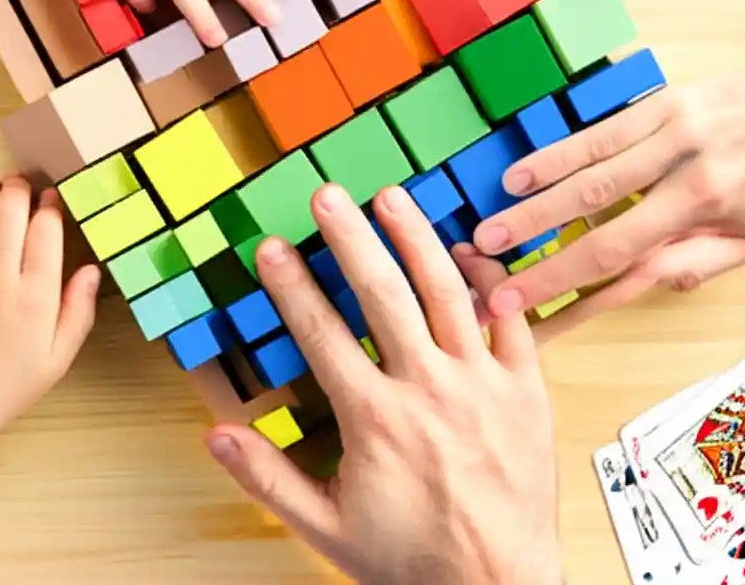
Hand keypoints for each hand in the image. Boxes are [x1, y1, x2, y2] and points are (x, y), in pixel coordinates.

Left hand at [0, 178, 100, 445]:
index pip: (45, 231)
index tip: (53, 201)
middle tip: (23, 186)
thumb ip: (78, 312)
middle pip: (8, 211)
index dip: (51, 207)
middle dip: (19, 189)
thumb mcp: (56, 360)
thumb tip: (91, 271)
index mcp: (34, 299)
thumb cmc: (4, 388)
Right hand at [205, 184, 561, 584]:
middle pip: (383, 294)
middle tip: (327, 196)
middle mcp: (429, 390)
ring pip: (447, 292)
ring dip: (416, 238)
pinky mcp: (527, 391)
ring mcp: (483, 385)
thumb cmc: (413, 560)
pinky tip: (468, 251)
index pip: (322, 333)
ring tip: (392, 197)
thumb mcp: (326, 527)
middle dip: (350, 238)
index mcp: (376, 419)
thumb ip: (268, 478)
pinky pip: (511, 320)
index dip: (292, 285)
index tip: (272, 248)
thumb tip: (218, 437)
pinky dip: (491, 280)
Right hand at [470, 28, 744, 339]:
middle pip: (586, 203)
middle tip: (480, 253)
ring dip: (531, 191)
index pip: (614, 250)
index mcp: (706, 202)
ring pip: (586, 162)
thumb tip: (642, 282)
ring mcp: (669, 125)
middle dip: (528, 232)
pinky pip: (601, 129)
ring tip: (488, 216)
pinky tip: (524, 169)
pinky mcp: (664, 101)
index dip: (557, 278)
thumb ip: (704, 260)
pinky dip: (559, 151)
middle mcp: (681, 161)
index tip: (514, 299)